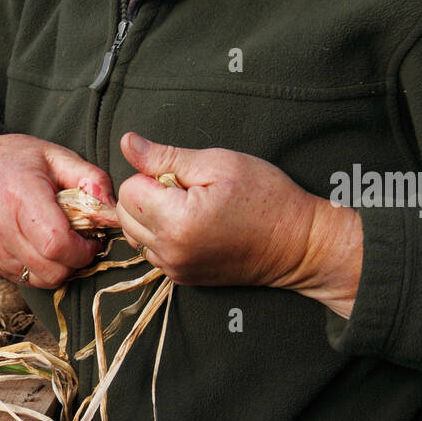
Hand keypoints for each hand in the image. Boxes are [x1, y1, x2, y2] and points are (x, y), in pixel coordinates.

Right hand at [0, 131, 116, 288]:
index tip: (92, 238)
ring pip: (42, 280)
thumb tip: (114, 212)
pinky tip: (44, 248)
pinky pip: (28, 280)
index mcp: (20, 195)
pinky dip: (44, 270)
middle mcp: (1, 227)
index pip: (56, 244)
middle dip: (76, 262)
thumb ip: (91, 179)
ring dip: (61, 268)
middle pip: (52, 269)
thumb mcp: (57, 156)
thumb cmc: (18, 161)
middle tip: (82, 242)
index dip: (83, 250)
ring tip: (63, 244)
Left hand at [115, 133, 363, 316]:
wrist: (296, 244)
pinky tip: (193, 228)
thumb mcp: (218, 163)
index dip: (152, 176)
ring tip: (190, 209)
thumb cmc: (265, 196)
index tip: (183, 178)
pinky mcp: (180, 278)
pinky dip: (162, 236)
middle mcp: (169, 251)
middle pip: (125, 215)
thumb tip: (127, 142)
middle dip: (146, 197)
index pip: (128, 190)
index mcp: (176, 220)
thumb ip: (165, 156)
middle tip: (187, 191)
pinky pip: (152, 251)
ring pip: (134, 235)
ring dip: (151, 218)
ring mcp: (174, 269)